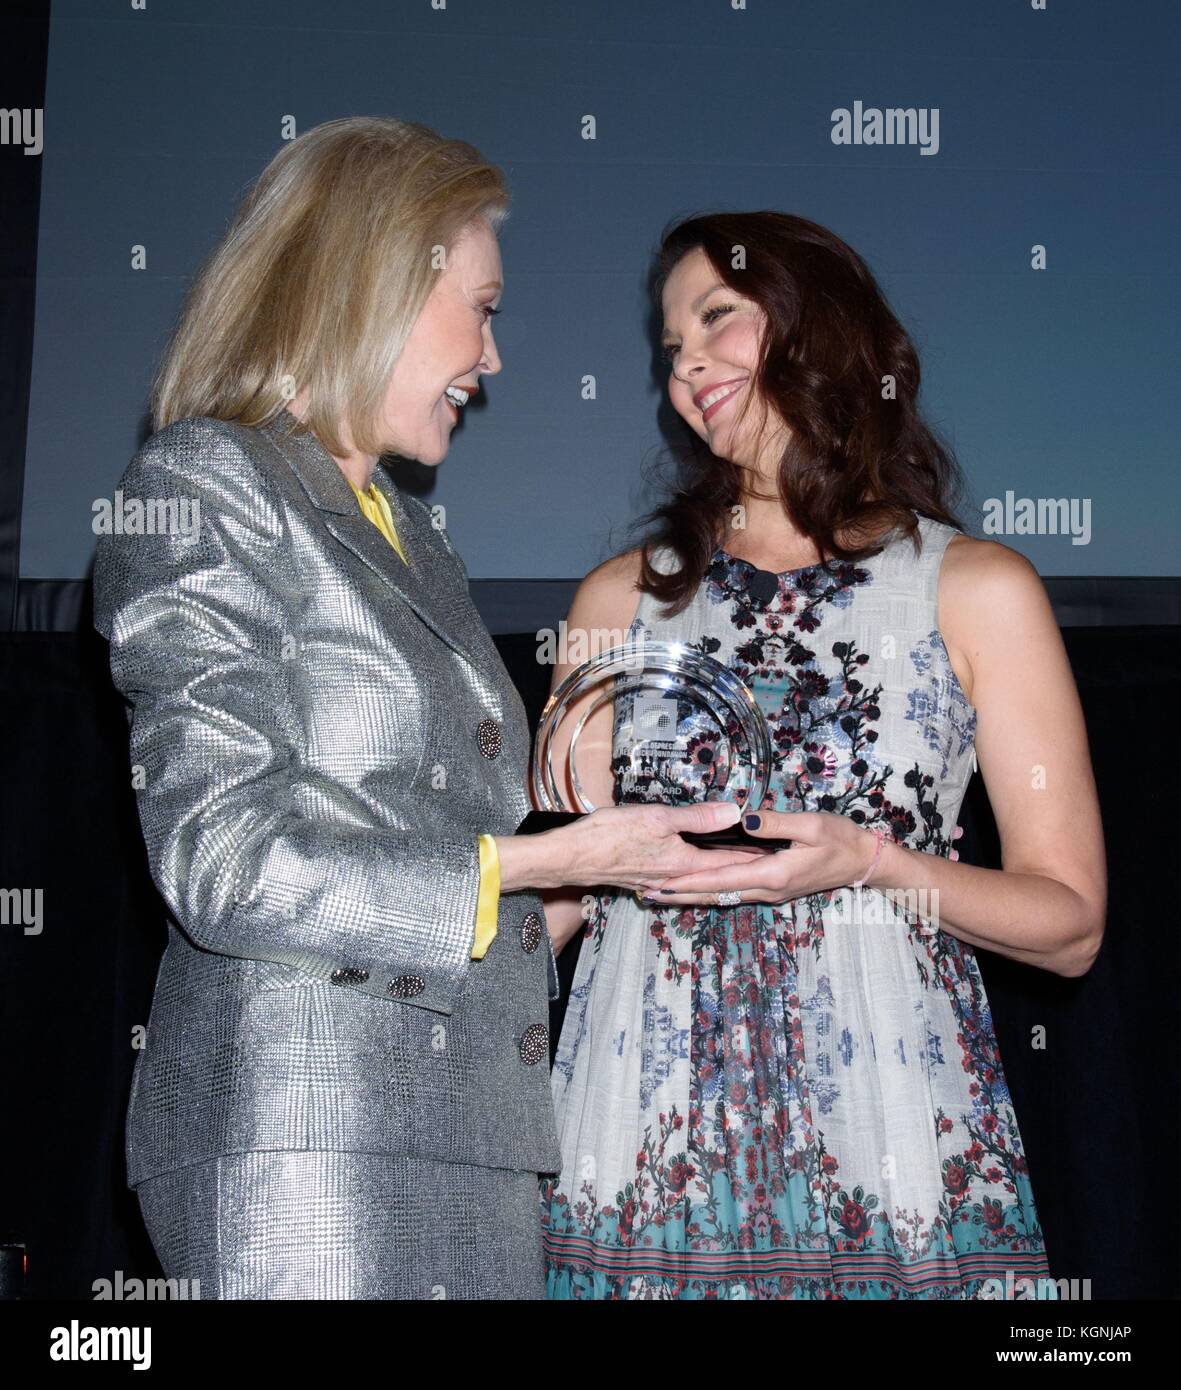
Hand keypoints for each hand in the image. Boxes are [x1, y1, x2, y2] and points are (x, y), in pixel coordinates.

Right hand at [552, 800, 773, 894]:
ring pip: (698, 878)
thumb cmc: (611, 837)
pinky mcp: (644, 879)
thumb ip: (697, 817)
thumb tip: (733, 813)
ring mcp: (658, 881)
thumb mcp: (658, 818)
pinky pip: (679, 879)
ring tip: (738, 864)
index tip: (774, 852)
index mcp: (683, 864)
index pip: (728, 861)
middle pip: (716, 874)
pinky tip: (694, 869)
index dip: (753, 855)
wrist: (572, 857)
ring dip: (718, 872)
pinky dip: (695, 874)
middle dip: (740, 866)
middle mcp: (674, 878)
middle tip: (764, 858)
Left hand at [639, 809, 886, 906]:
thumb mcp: (812, 825)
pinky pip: (734, 890)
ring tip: (661, 891)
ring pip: (723, 895)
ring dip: (693, 893)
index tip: (663, 883)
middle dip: (681, 894)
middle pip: (716, 893)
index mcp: (773, 875)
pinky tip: (696, 885)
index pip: (722, 879)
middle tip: (647, 893)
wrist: (863, 862)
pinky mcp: (772, 887)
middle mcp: (767, 889)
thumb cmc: (841, 839)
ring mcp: (770, 891)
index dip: (690, 882)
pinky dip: (712, 888)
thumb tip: (746, 819)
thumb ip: (777, 823)